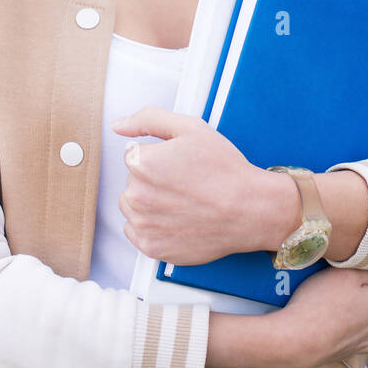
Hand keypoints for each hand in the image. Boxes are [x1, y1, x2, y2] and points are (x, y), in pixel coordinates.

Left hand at [111, 106, 285, 263]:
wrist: (249, 209)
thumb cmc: (224, 169)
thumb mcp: (190, 128)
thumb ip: (148, 119)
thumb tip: (118, 125)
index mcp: (141, 163)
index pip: (134, 156)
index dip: (160, 158)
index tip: (181, 166)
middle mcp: (136, 195)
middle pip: (133, 182)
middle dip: (153, 180)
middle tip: (186, 184)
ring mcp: (143, 224)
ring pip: (133, 206)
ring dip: (150, 203)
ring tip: (182, 202)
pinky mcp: (152, 247)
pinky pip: (137, 232)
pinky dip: (152, 227)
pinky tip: (176, 220)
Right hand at [261, 267, 367, 367]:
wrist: (299, 339)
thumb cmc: (320, 302)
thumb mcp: (344, 274)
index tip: (360, 269)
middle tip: (356, 286)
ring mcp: (365, 341)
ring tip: (351, 305)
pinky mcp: (351, 352)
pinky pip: (366, 340)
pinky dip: (361, 332)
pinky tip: (346, 324)